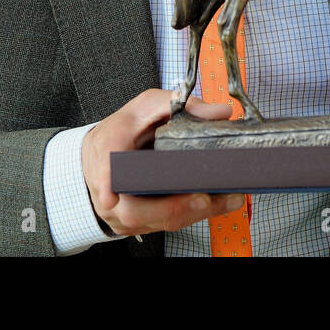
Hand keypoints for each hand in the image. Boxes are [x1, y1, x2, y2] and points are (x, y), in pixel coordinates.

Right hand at [83, 89, 245, 236]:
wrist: (104, 151)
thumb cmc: (124, 130)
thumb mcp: (147, 106)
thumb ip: (179, 104)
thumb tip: (219, 113)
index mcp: (107, 150)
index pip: (104, 167)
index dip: (106, 182)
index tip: (110, 198)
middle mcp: (109, 188)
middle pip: (133, 209)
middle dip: (172, 207)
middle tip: (204, 197)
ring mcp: (121, 210)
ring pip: (153, 221)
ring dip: (191, 213)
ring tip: (225, 199)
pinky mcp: (136, 221)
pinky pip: (162, 224)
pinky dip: (191, 215)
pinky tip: (217, 204)